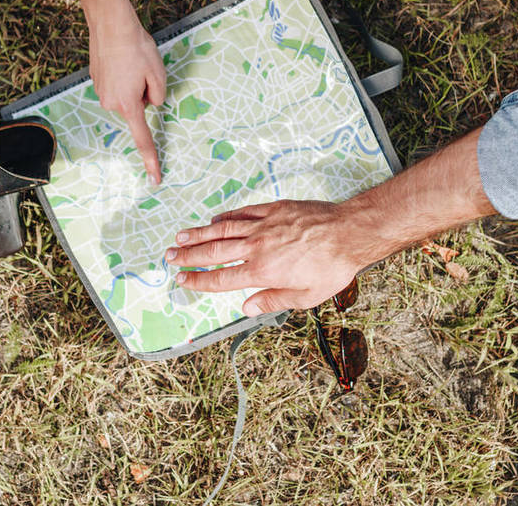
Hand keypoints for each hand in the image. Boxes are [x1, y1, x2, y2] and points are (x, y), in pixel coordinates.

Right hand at [88, 5, 166, 183]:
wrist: (111, 24)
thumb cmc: (136, 47)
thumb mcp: (159, 73)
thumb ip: (159, 96)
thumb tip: (151, 102)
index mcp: (129, 105)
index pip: (143, 139)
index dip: (151, 160)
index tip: (155, 180)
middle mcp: (111, 103)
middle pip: (137, 107)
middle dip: (144, 93)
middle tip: (144, 69)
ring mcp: (101, 92)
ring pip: (127, 95)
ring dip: (133, 82)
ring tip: (131, 61)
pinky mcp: (96, 80)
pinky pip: (117, 84)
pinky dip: (122, 75)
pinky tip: (121, 58)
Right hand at [167, 130, 494, 314]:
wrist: (349, 232)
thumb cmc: (331, 268)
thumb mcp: (306, 296)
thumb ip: (273, 301)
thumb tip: (246, 308)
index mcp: (263, 271)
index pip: (222, 278)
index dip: (199, 280)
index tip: (182, 280)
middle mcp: (257, 247)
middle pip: (214, 252)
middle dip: (189, 255)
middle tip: (168, 256)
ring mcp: (263, 225)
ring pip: (223, 229)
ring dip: (199, 233)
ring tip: (179, 236)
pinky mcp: (273, 209)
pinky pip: (243, 212)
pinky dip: (226, 216)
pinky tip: (214, 219)